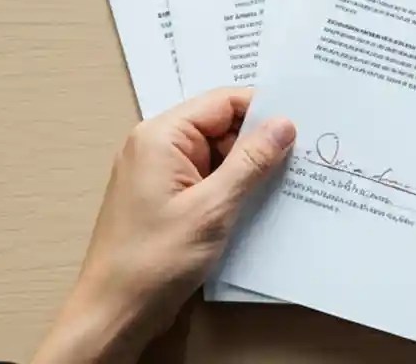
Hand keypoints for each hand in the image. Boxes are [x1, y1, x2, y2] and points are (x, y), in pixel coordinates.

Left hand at [32, 88, 296, 363]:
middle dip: (259, 142)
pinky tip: (258, 204)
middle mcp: (156, 147)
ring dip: (248, 170)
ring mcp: (159, 174)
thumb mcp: (212, 208)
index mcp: (161, 136)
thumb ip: (251, 162)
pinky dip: (232, 189)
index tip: (301, 126)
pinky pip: (207, 179)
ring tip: (286, 183)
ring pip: (217, 155)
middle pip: (221, 126)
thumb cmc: (153, 260)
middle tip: (302, 158)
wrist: (114, 313)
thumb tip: (283, 125)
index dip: (263, 111)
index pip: (223, 102)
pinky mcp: (165, 199)